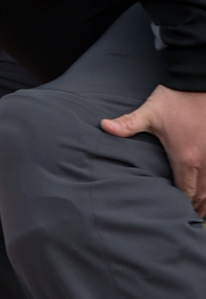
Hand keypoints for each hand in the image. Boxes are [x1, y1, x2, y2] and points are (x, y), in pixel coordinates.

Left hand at [102, 85, 205, 215]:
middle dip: (197, 208)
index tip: (176, 214)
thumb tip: (103, 126)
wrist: (201, 80)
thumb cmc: (176, 99)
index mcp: (186, 158)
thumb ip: (127, 124)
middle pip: (203, 194)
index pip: (185, 192)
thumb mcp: (150, 112)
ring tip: (202, 211)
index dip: (181, 206)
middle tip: (189, 218)